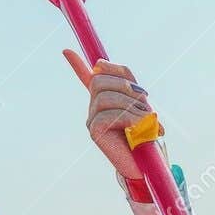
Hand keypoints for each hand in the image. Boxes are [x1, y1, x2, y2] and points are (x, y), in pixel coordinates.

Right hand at [84, 60, 152, 182]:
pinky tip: (140, 126)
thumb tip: (99, 65)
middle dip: (125, 85)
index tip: (66, 50)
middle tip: (146, 101)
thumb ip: (126, 83)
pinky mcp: (94, 132)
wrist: (149, 164)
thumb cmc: (146, 134)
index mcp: (106, 99)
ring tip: (148, 118)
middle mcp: (95, 107)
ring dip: (131, 104)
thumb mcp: (140, 102)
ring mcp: (92, 119)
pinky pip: (108, 114)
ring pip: (105, 96)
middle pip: (100, 80)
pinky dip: (129, 117)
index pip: (88, 79)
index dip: (77, 65)